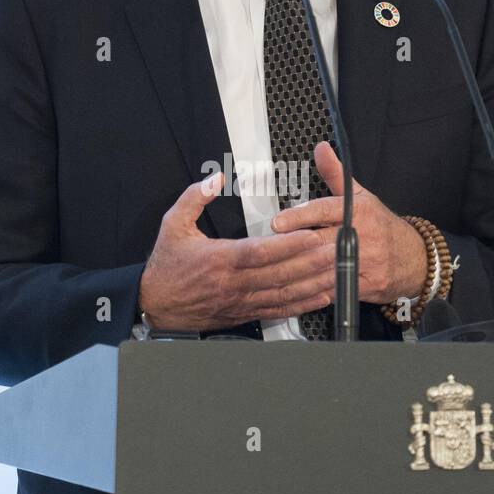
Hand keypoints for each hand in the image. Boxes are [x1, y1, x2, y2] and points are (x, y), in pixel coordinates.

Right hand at [138, 170, 336, 331]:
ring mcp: (241, 302)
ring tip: (339, 271)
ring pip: (284, 294)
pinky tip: (321, 296)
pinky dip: (303, 305)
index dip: (289, 244)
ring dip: (314, 283)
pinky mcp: (244, 315)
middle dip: (313, 261)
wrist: (154, 306)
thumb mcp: (172, 225)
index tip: (312, 234)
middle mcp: (234, 283)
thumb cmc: (166, 266)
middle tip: (339, 249)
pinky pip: (279, 310)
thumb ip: (193, 198)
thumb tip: (215, 179)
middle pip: (280, 274)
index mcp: (219, 259)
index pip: (260, 252)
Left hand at [269, 142, 428, 304]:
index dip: (299, 216)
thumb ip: (335, 174)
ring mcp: (365, 262)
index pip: (324, 210)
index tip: (278, 222)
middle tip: (266, 250)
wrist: (416, 259)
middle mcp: (361, 235)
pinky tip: (296, 290)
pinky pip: (335, 289)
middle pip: (319, 241)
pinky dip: (314, 291)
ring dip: (298, 271)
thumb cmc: (382, 227)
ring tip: (273, 271)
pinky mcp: (366, 285)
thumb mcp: (361, 196)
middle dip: (291, 247)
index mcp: (358, 210)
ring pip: (324, 268)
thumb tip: (321, 149)